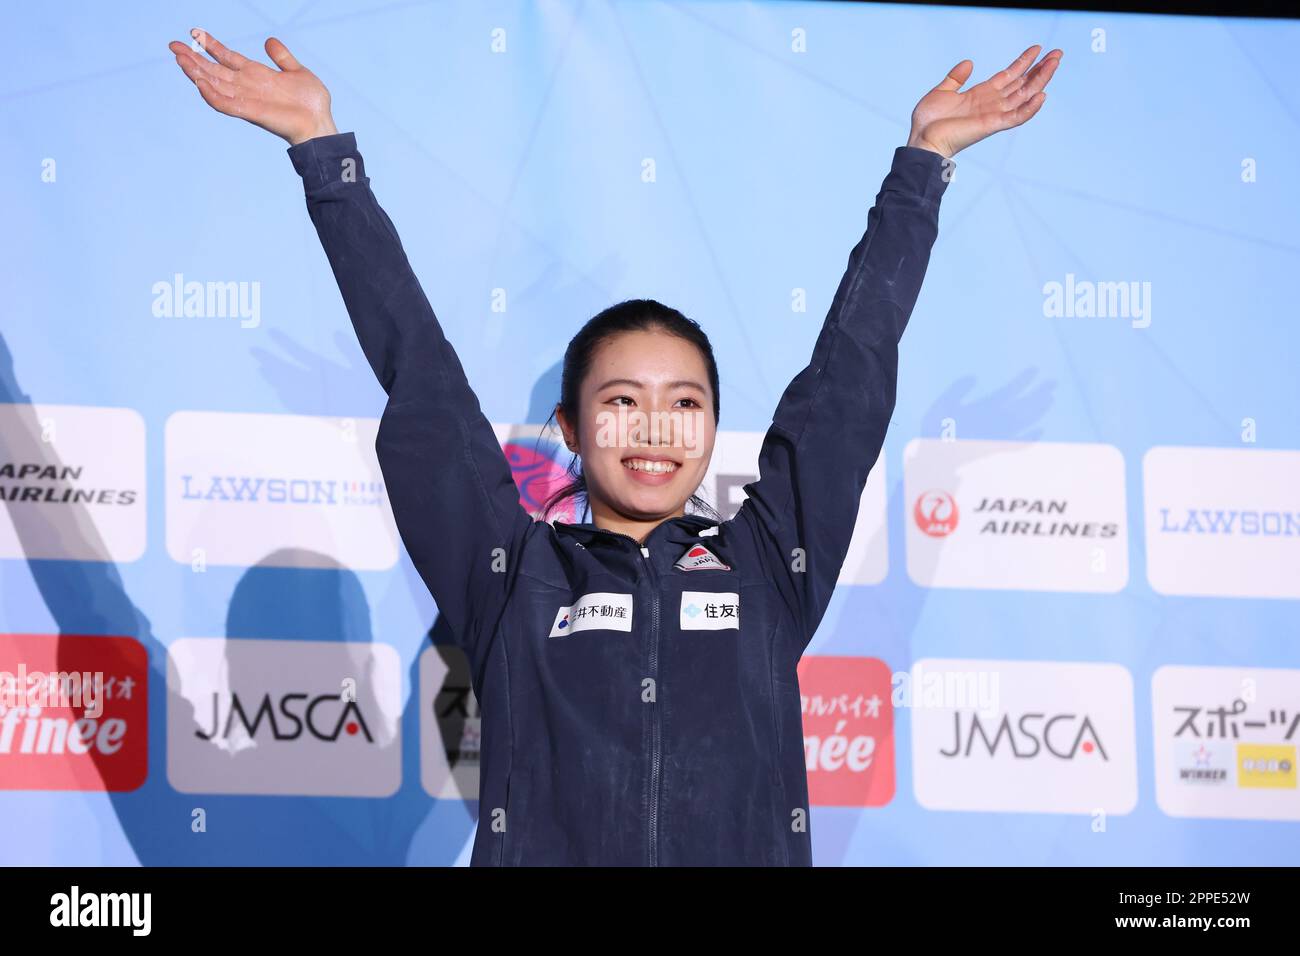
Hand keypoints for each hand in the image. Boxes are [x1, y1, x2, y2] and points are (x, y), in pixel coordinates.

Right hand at [168, 29, 336, 144]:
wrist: (320, 123)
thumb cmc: (312, 103)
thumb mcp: (297, 71)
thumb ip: (282, 57)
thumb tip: (269, 40)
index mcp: (256, 74)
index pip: (227, 57)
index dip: (210, 45)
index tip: (194, 32)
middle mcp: (247, 86)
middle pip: (213, 70)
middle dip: (194, 59)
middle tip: (173, 45)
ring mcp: (247, 99)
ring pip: (214, 84)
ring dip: (196, 73)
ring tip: (180, 59)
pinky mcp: (251, 112)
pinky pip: (226, 104)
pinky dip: (211, 95)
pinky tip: (199, 83)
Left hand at [907, 45, 1061, 158]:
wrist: (921, 139)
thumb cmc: (928, 121)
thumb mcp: (942, 91)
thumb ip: (955, 77)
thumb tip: (969, 62)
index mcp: (981, 94)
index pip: (1008, 76)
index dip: (1023, 62)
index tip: (1037, 48)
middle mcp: (991, 103)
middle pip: (1022, 83)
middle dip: (1040, 68)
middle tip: (1057, 53)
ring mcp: (993, 114)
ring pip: (1024, 95)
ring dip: (1041, 80)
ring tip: (1055, 63)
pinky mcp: (992, 125)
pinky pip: (1016, 117)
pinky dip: (1030, 108)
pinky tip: (1042, 95)